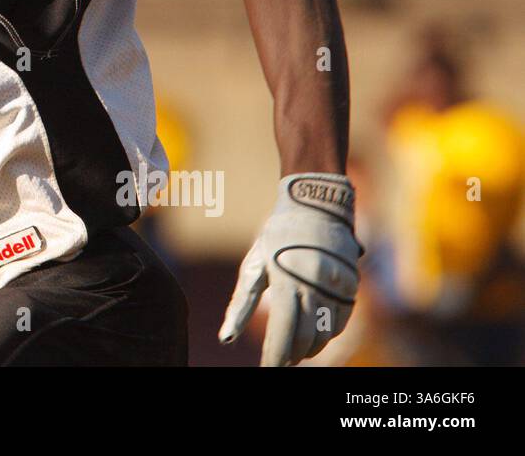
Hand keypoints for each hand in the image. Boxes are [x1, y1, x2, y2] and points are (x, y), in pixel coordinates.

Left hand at [220, 173, 361, 365]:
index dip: (275, 356)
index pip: (283, 331)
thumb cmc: (277, 237)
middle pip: (305, 337)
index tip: (267, 369)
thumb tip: (225, 338)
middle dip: (290, 354)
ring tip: (293, 348)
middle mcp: (315, 285)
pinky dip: (326, 333)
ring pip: (325, 334)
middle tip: (279, 360)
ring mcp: (337, 287)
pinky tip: (312, 332)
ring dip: (308, 347)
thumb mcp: (254, 266)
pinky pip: (340, 322)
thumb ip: (240, 305)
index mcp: (287, 279)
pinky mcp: (351, 287)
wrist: (316, 207)